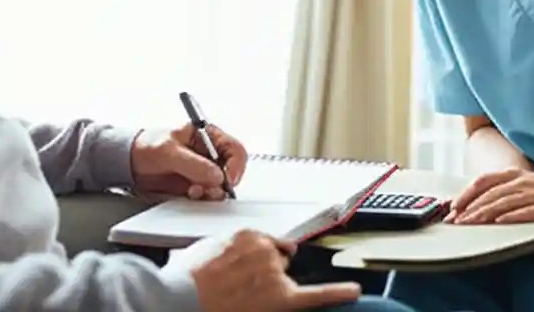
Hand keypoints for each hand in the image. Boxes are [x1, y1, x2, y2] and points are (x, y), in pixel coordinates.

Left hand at [130, 123, 247, 199]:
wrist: (129, 163)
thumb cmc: (148, 147)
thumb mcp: (169, 151)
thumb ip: (193, 164)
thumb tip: (217, 176)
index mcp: (209, 136)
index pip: (235, 149)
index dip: (236, 165)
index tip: (227, 180)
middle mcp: (210, 153)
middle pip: (232, 170)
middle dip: (223, 182)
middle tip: (210, 190)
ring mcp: (204, 171)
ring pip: (221, 185)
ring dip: (212, 192)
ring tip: (194, 191)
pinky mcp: (197, 185)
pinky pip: (209, 195)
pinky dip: (204, 198)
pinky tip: (190, 194)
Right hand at [170, 230, 361, 311]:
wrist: (180, 299)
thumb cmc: (185, 278)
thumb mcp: (205, 248)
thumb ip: (229, 248)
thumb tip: (232, 255)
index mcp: (247, 234)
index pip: (265, 245)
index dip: (257, 260)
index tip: (249, 268)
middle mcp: (266, 249)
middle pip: (277, 263)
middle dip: (264, 274)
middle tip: (239, 288)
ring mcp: (274, 273)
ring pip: (283, 281)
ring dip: (269, 289)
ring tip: (241, 298)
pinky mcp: (282, 297)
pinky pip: (316, 294)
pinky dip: (337, 292)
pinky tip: (353, 291)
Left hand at [445, 169, 533, 223]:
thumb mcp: (525, 186)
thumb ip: (503, 192)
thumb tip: (476, 206)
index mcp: (514, 174)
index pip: (483, 181)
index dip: (466, 193)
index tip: (452, 207)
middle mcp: (522, 181)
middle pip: (490, 194)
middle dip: (470, 208)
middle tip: (455, 221)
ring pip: (504, 203)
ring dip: (484, 214)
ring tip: (469, 224)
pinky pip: (527, 211)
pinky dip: (511, 216)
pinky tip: (499, 222)